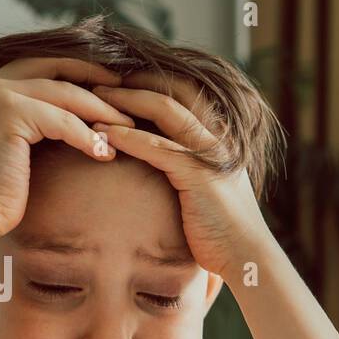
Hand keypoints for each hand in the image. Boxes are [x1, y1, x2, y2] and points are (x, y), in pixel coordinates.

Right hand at [0, 58, 135, 239]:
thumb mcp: (21, 147)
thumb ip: (42, 125)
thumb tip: (85, 123)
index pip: (49, 65)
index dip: (84, 73)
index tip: (117, 87)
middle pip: (61, 71)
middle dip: (100, 84)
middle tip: (133, 101)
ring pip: (67, 95)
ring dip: (103, 112)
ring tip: (129, 130)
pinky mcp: (8, 114)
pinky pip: (62, 120)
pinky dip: (88, 137)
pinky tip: (106, 153)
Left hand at [90, 71, 274, 280]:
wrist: (248, 258)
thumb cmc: (224, 231)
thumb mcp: (208, 191)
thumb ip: (190, 171)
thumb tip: (162, 167)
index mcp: (220, 138)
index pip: (185, 92)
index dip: (151, 81)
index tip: (117, 82)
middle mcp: (217, 138)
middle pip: (173, 90)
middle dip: (133, 81)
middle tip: (96, 81)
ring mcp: (210, 154)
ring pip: (162, 110)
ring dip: (123, 102)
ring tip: (90, 101)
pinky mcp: (199, 175)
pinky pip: (156, 148)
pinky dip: (127, 138)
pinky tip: (103, 135)